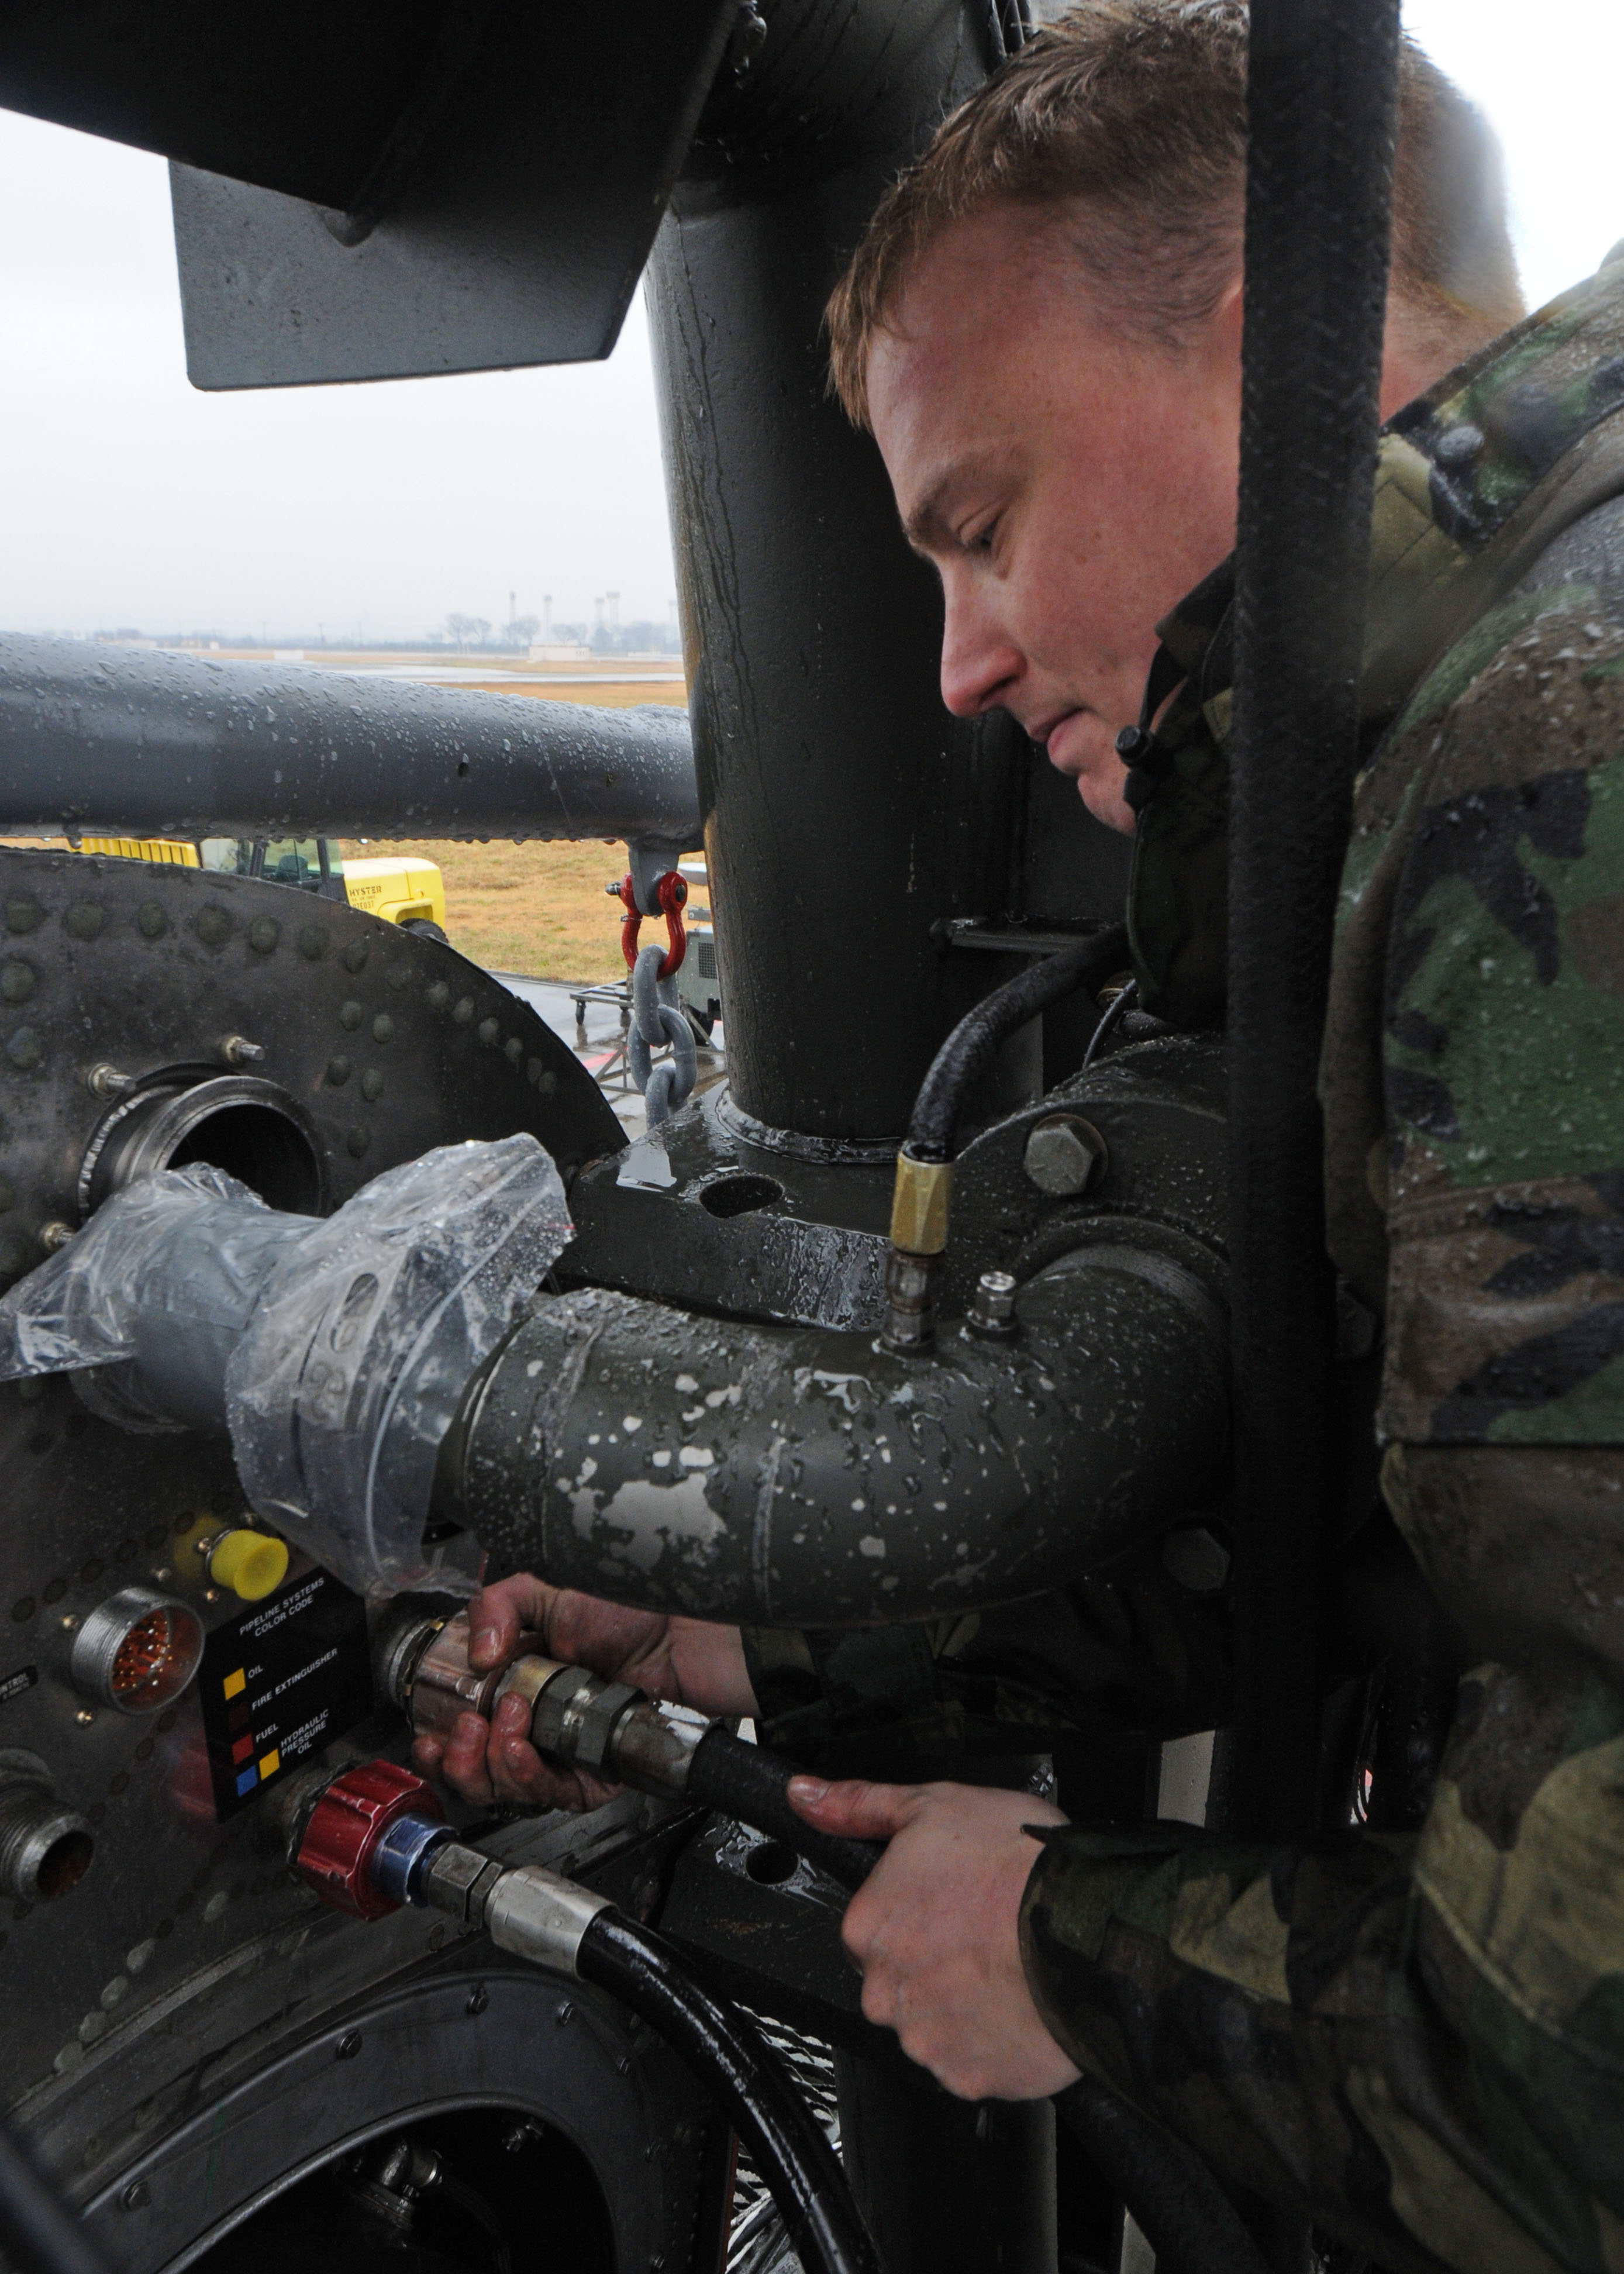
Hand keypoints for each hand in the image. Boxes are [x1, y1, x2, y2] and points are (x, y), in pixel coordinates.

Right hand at [411, 1571, 757, 1813]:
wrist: (695, 1631)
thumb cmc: (638, 1606)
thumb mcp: (554, 1588)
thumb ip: (501, 1605)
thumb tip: (477, 1657)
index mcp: (523, 1681)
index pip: (468, 1725)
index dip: (441, 1735)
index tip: (430, 1728)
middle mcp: (542, 1720)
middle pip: (480, 1768)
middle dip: (459, 1756)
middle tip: (464, 1727)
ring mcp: (570, 1749)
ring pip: (510, 1788)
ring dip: (490, 1761)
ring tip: (504, 1721)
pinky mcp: (599, 1772)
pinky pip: (553, 1795)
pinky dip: (527, 1773)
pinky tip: (520, 1743)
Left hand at [789, 1776, 1079, 2100]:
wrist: (1088, 1929)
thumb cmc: (1017, 1866)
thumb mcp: (932, 1805)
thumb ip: (859, 1806)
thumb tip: (805, 1795)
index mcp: (868, 1927)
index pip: (872, 1928)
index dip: (914, 1913)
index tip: (950, 1904)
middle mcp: (885, 1991)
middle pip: (899, 1981)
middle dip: (934, 1963)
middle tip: (983, 1935)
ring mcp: (926, 2041)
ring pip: (934, 2023)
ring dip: (963, 2003)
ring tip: (1008, 1967)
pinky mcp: (969, 2078)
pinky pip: (973, 2063)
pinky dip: (994, 2041)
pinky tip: (1020, 2005)